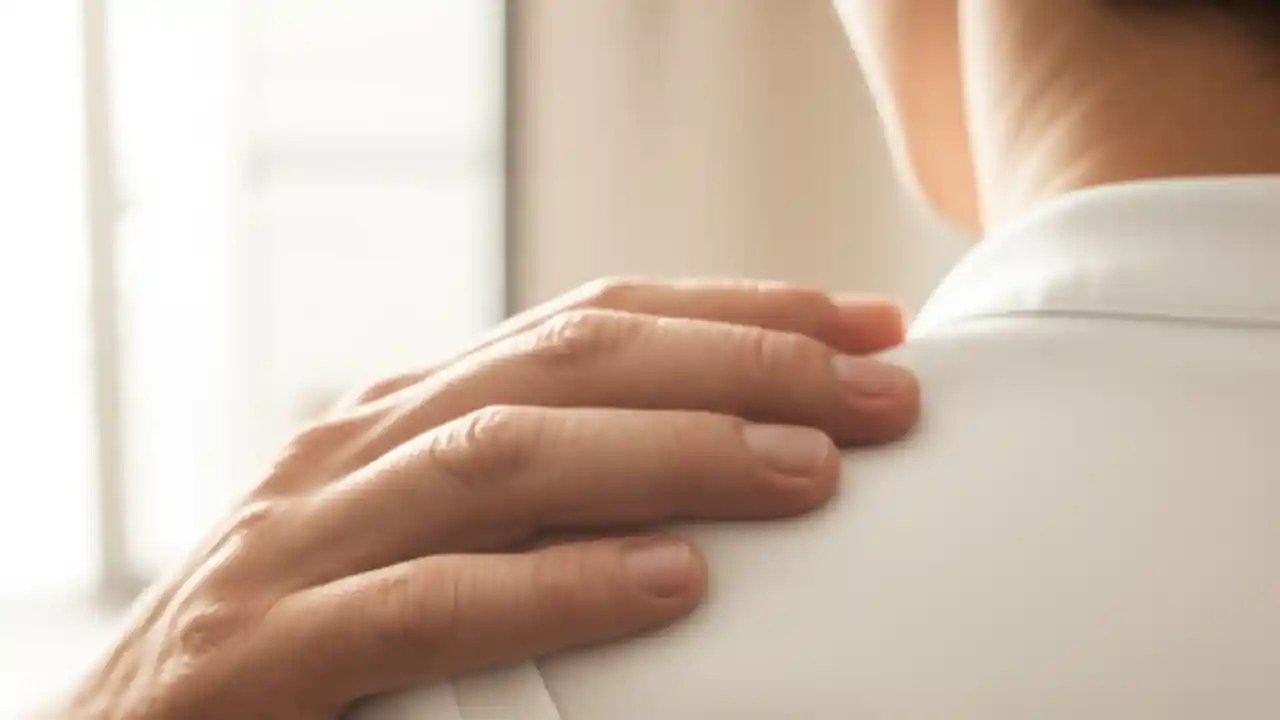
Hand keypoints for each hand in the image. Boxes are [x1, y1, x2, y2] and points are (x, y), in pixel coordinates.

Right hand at [56, 279, 918, 719]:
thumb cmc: (305, 645)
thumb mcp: (421, 534)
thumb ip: (534, 493)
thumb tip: (717, 477)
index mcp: (403, 412)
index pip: (589, 321)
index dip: (735, 309)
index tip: (868, 325)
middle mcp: (355, 446)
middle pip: (567, 362)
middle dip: (739, 361)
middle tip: (883, 390)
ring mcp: (300, 539)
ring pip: (507, 453)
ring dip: (672, 450)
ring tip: (808, 468)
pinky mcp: (261, 653)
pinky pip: (429, 602)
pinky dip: (558, 584)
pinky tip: (672, 582)